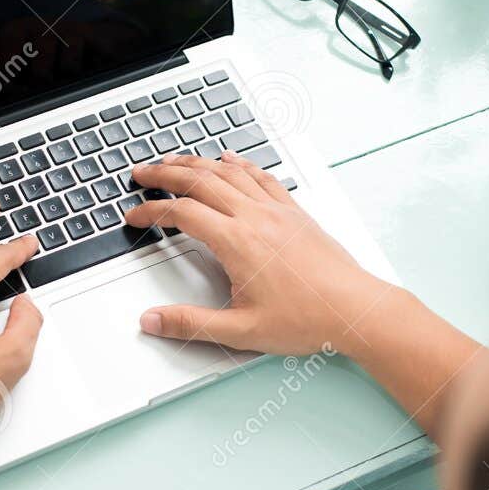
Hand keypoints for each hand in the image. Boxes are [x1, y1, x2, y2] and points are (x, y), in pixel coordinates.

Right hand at [124, 152, 393, 357]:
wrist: (354, 309)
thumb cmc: (307, 319)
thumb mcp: (240, 330)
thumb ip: (190, 324)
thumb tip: (152, 321)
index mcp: (237, 242)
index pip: (181, 214)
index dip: (151, 211)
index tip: (134, 215)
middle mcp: (255, 218)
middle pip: (200, 180)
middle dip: (165, 173)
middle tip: (141, 172)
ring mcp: (277, 211)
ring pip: (229, 172)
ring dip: (196, 163)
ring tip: (174, 161)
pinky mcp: (295, 212)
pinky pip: (261, 176)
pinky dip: (239, 164)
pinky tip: (230, 159)